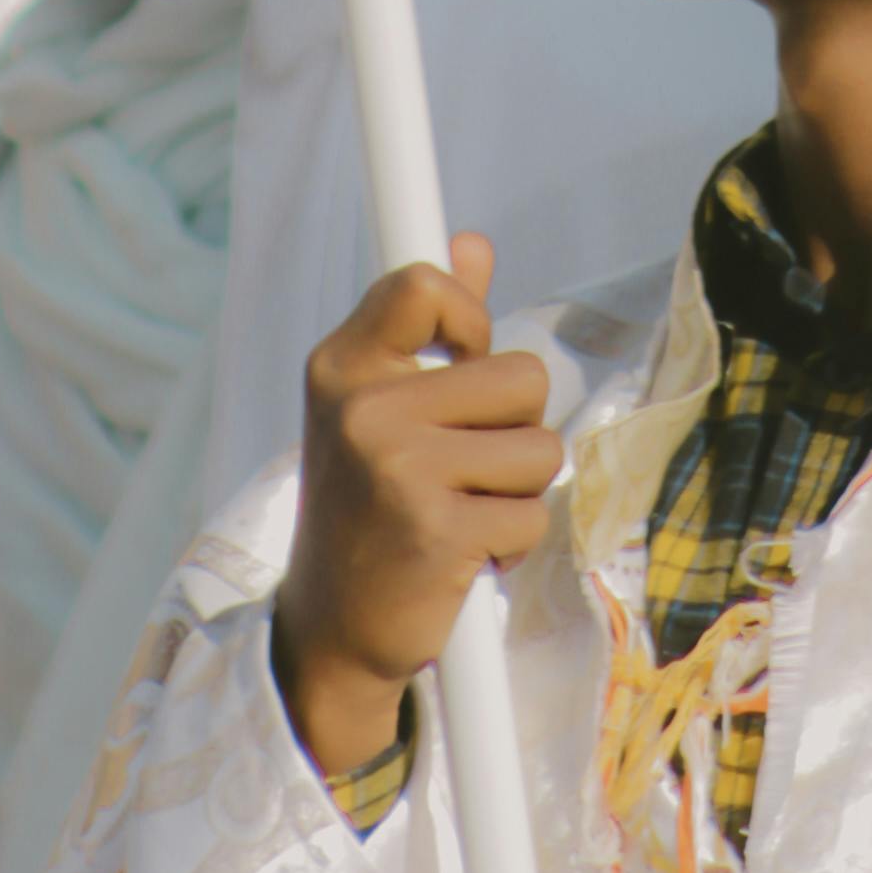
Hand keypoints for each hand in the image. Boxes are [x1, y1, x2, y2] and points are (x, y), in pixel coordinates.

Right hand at [273, 237, 563, 782]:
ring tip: (462, 512)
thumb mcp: (379, 407)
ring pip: (539, 449)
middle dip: (514, 429)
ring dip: (517, 491)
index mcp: (343, 367)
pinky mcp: (437, 531)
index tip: (463, 360)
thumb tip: (473, 243)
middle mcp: (364, 408)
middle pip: (522, 376)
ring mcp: (399, 468)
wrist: (331, 629)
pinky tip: (460, 558)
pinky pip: (530, 515)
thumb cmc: (367, 505)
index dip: (471, 318)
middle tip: (461, 468)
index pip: (425, 284)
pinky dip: (510, 543)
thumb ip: (428, 326)